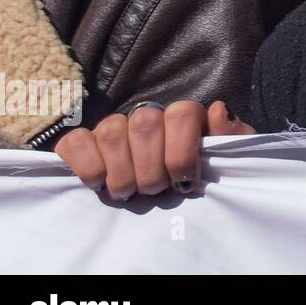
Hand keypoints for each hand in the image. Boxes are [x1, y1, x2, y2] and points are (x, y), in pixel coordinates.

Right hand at [55, 100, 253, 200]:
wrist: (166, 194)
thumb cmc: (197, 176)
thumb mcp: (223, 161)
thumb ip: (230, 137)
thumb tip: (217, 110)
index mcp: (183, 116)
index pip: (182, 113)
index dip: (182, 151)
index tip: (184, 182)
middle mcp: (147, 115)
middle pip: (145, 124)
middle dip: (152, 168)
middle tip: (156, 190)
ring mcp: (114, 126)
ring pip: (112, 131)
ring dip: (121, 172)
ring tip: (130, 193)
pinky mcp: (84, 143)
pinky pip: (76, 142)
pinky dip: (87, 165)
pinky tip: (99, 183)